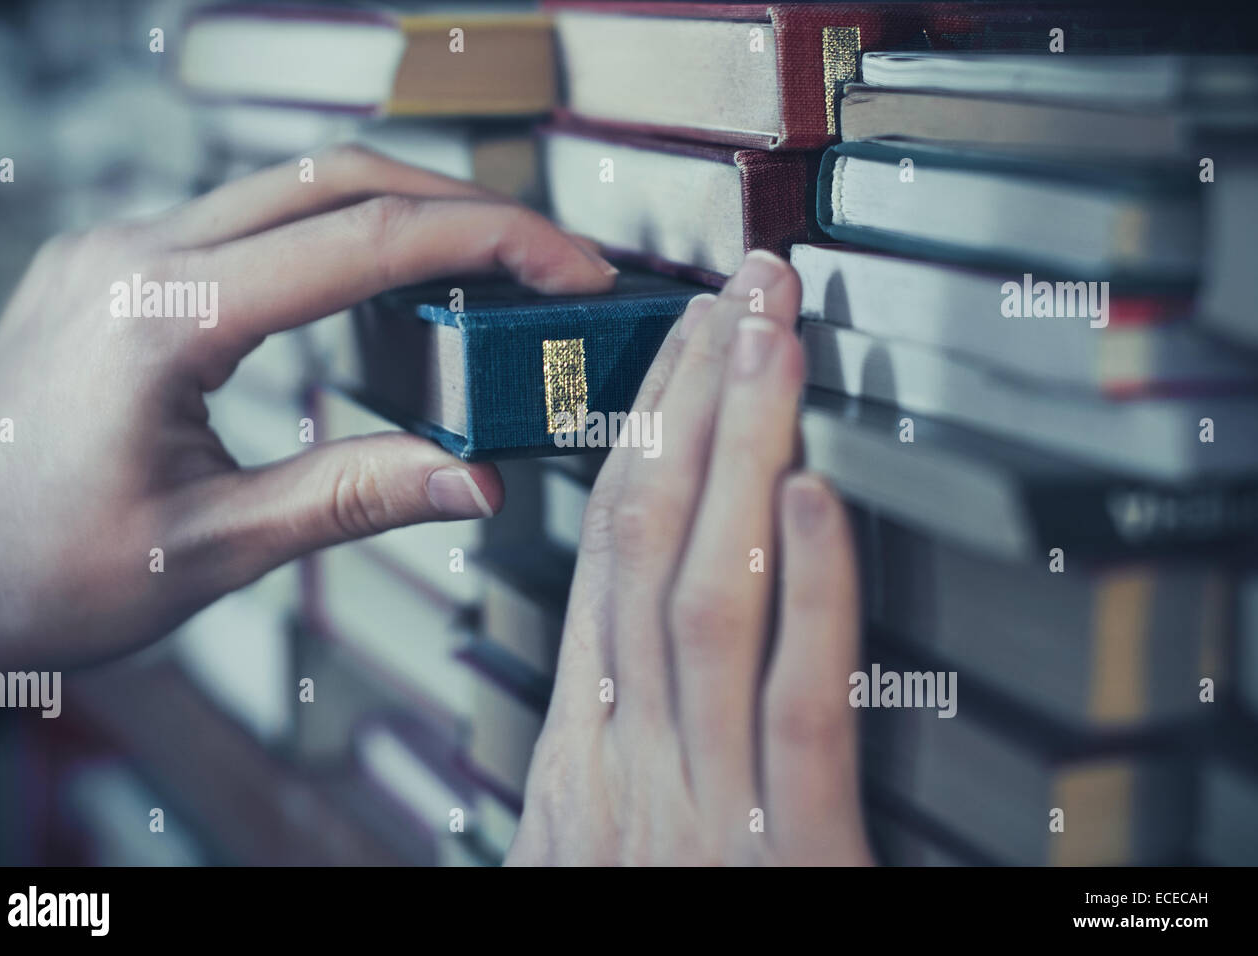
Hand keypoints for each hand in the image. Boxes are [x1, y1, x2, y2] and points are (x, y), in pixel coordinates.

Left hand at [0, 145, 616, 665]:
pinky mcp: (121, 267)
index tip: (571, 269)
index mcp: (159, 316)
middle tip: (551, 259)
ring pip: (293, 186)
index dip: (490, 246)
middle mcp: (135, 253)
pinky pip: (250, 220)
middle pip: (336, 177)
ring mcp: (121, 249)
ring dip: (404, 211)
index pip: (364, 241)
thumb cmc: (36, 571)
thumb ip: (351, 497)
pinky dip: (340, 235)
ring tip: (491, 268)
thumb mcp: (210, 549)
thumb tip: (479, 479)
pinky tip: (386, 283)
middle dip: (462, 207)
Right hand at [506, 252, 871, 865]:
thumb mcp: (586, 838)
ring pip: (710, 592)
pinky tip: (820, 500)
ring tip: (773, 343)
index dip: (641, 435)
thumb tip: (627, 642)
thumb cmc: (631, 934)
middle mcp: (622, 756)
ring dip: (746, 454)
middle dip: (691, 401)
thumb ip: (611, 738)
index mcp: (577, 751)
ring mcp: (696, 800)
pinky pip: (792, 702)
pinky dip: (807, 591)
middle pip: (647, 541)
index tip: (677, 347)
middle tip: (734, 291)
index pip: (600, 553)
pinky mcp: (789, 852)